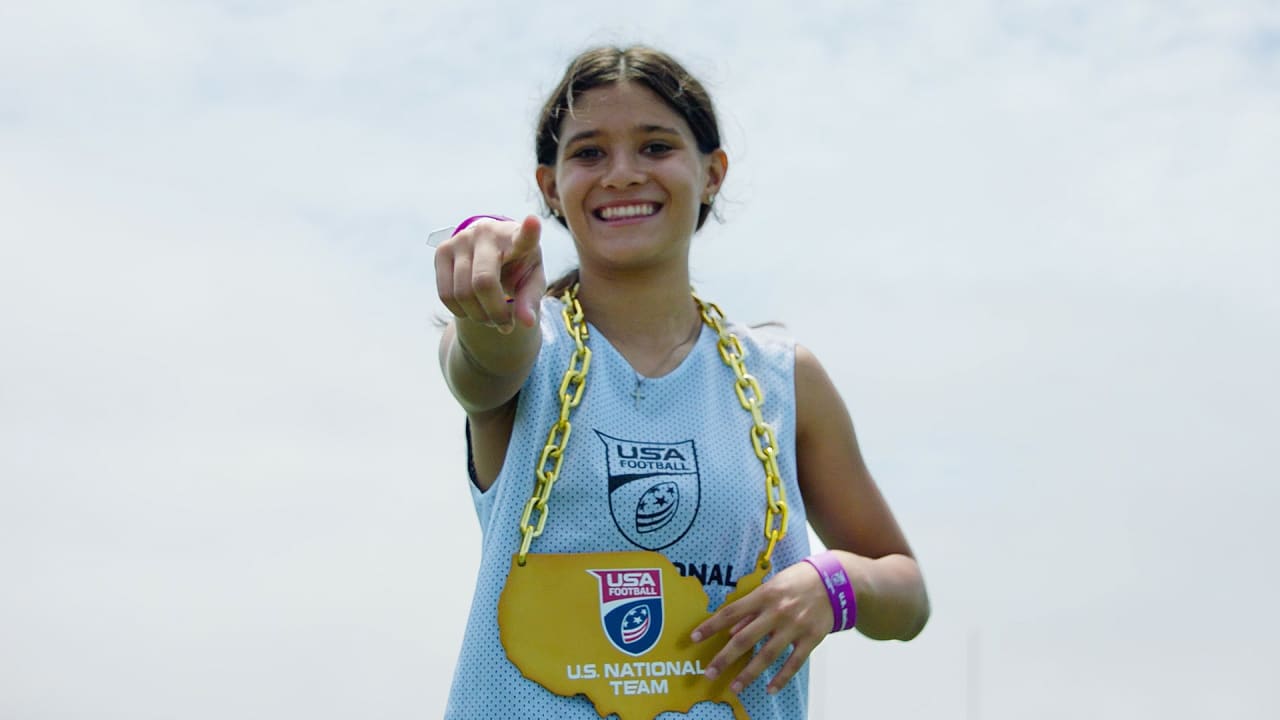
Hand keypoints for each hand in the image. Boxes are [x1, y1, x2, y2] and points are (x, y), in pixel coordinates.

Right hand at [434, 215, 544, 333]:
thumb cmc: (517, 266)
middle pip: (483, 282)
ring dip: (479, 316)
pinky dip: (461, 312)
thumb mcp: (531, 281)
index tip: (534, 222)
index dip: (529, 231)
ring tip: (491, 318)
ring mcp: (461, 239)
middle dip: (495, 313)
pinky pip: (445, 294)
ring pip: (462, 293)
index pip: (524, 236)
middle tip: (505, 325)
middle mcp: (487, 233)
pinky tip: (473, 309)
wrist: (489, 249)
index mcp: (516, 238)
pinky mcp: (442, 251)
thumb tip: (526, 323)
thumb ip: (530, 300)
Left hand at [691, 560, 831, 695]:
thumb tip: (731, 629)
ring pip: (767, 655)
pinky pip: (794, 663)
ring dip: (749, 674)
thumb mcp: (772, 586)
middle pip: (745, 639)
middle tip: (709, 673)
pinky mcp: (811, 639)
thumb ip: (752, 608)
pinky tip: (769, 689)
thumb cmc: (797, 581)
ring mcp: (795, 627)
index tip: (694, 638)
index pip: (731, 612)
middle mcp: (777, 612)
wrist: (835, 581)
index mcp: (765, 595)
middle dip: (725, 658)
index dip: (711, 626)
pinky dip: (781, 678)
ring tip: (735, 687)